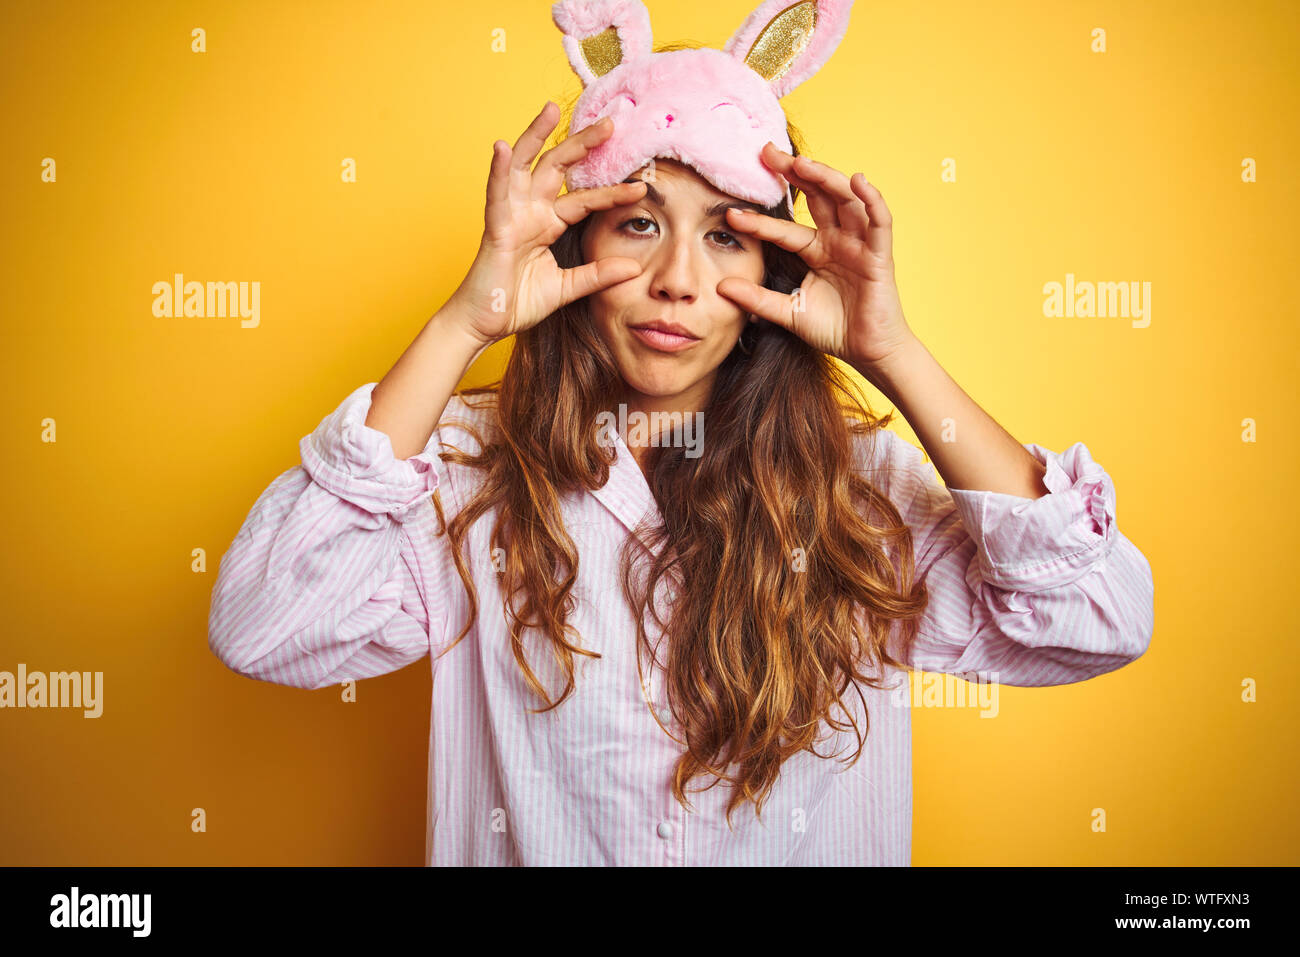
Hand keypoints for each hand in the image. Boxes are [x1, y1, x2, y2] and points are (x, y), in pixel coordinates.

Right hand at [445, 101, 646, 346]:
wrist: (484, 324)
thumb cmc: (517, 302)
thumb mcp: (568, 288)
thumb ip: (598, 274)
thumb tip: (633, 268)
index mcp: (548, 223)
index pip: (585, 199)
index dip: (612, 192)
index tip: (642, 186)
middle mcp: (530, 211)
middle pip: (558, 168)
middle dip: (582, 144)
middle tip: (609, 123)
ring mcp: (511, 215)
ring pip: (525, 167)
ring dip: (536, 136)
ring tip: (551, 110)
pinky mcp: (494, 228)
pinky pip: (496, 195)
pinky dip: (500, 171)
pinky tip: (504, 147)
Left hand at [714, 143, 917, 371]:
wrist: (868, 353)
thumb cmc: (834, 330)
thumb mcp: (787, 312)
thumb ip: (757, 299)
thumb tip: (721, 286)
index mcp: (816, 250)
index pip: (785, 229)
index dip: (760, 220)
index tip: (731, 212)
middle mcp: (838, 240)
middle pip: (817, 197)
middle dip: (794, 174)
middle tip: (767, 153)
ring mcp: (860, 244)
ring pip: (846, 201)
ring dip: (826, 178)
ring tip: (802, 164)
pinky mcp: (880, 255)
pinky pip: (880, 222)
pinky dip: (872, 199)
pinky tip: (859, 180)